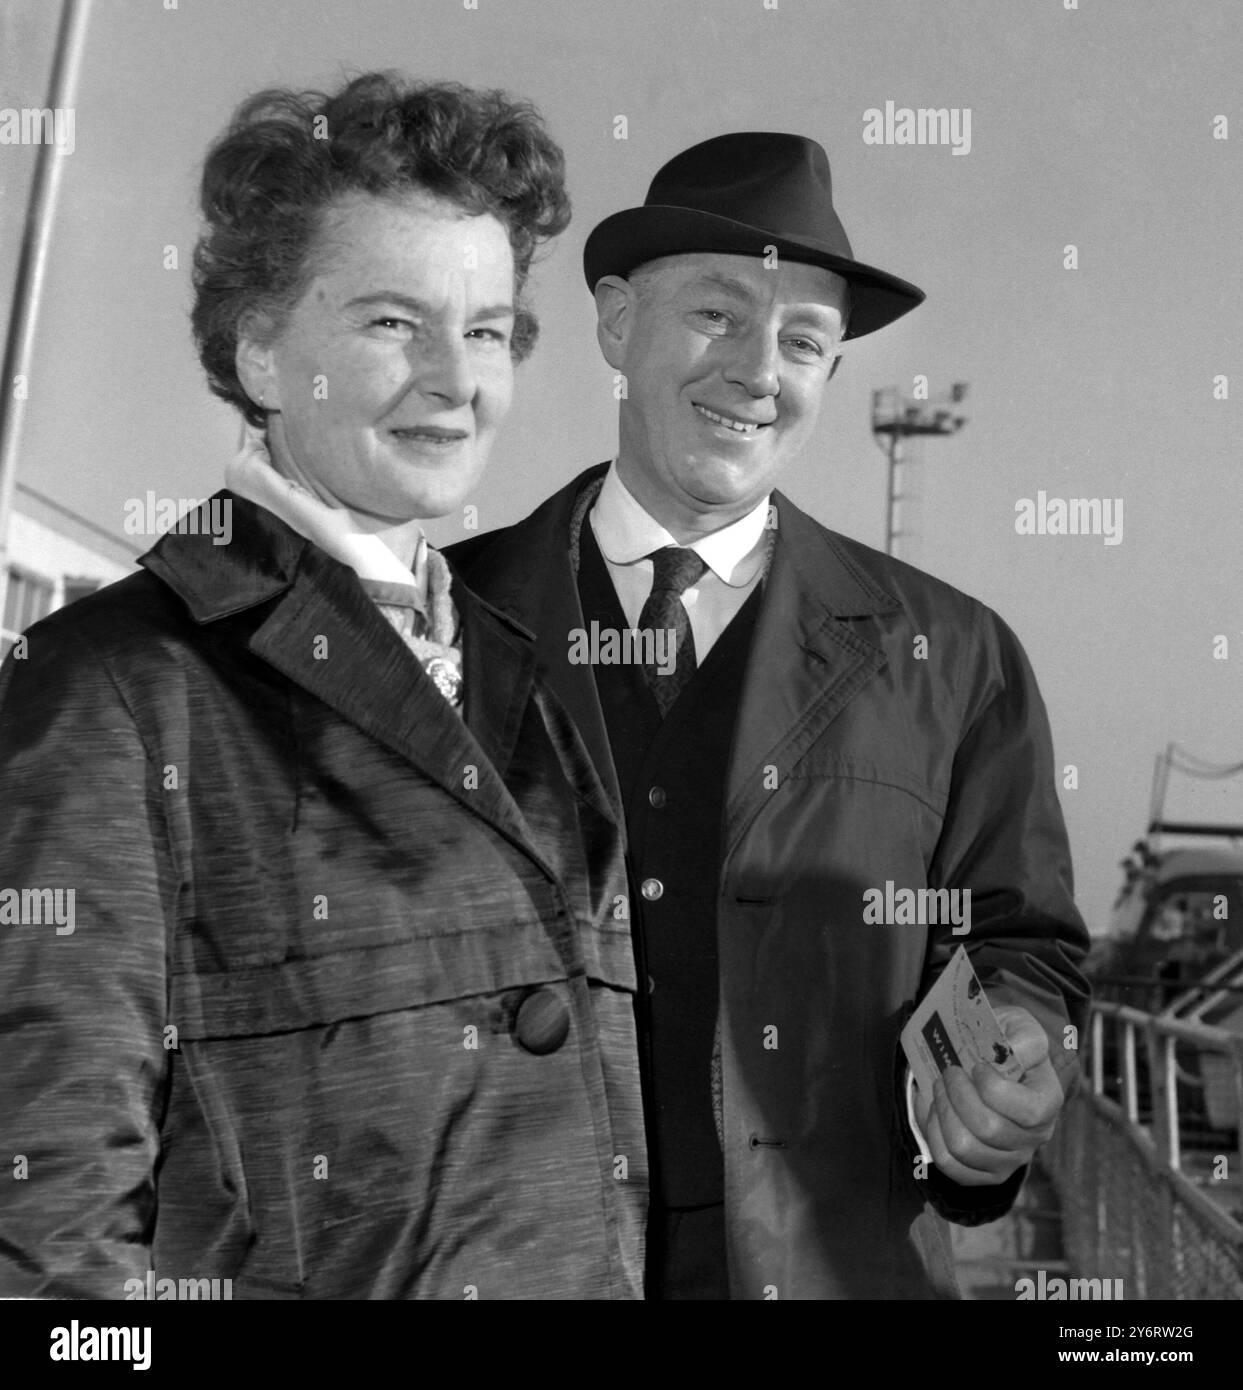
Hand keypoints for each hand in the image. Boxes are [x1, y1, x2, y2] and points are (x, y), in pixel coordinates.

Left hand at [913, 1005, 1063, 1186]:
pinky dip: (933, 1134)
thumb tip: (1011, 1053)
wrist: (990, 1062)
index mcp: (1048, 1101)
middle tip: (949, 1072)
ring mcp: (1009, 1159)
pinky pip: (949, 1164)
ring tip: (939, 1088)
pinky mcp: (983, 1171)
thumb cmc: (1005, 1043)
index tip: (977, 1066)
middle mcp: (1034, 1138)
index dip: (995, 1089)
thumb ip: (1023, 1037)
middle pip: (989, 1129)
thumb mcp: (1020, 1027)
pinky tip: (935, 1110)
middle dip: (958, 1095)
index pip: (1030, 1111)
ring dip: (942, 1112)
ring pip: (964, 1148)